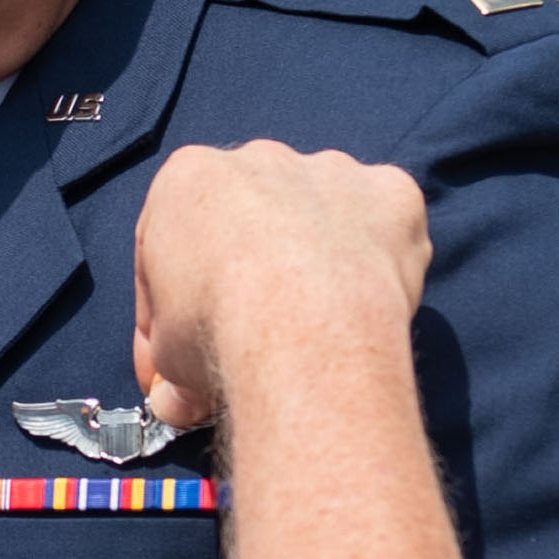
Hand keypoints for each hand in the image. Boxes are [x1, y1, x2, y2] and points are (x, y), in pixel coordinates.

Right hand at [129, 141, 431, 429]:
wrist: (300, 327)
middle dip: (254, 268)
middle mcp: (260, 158)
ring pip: (325, 213)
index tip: (188, 349)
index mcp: (188, 179)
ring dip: (320, 255)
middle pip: (255, 216)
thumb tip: (177, 401)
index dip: (178, 302)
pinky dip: (382, 258)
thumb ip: (172, 359)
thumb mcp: (167, 354)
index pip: (175, 242)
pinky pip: (386, 224)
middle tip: (259, 336)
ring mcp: (332, 170)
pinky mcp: (391, 193)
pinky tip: (370, 302)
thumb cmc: (217, 330)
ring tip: (321, 325)